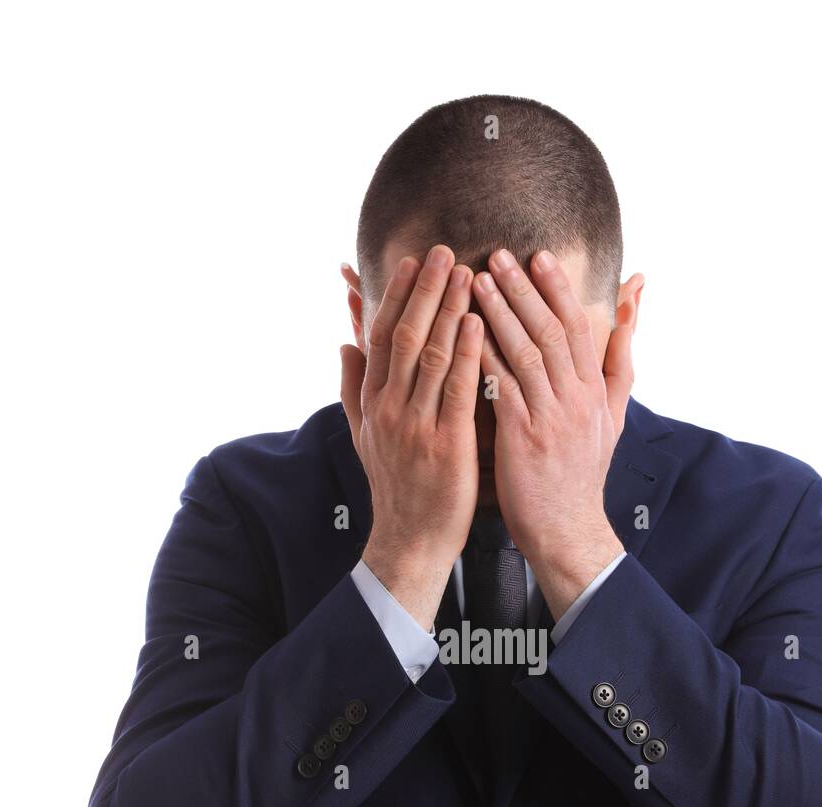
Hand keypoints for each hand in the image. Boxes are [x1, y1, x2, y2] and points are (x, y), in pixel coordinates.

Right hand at [340, 246, 482, 628]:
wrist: (409, 543)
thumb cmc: (396, 490)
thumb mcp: (364, 437)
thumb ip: (352, 389)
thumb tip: (342, 345)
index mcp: (373, 403)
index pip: (381, 337)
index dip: (396, 296)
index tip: (413, 261)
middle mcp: (389, 409)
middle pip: (404, 336)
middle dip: (425, 290)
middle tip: (445, 250)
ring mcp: (415, 426)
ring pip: (429, 356)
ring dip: (449, 310)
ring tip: (468, 272)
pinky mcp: (444, 445)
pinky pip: (454, 390)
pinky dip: (465, 353)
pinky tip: (479, 324)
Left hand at [474, 248, 631, 620]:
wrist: (568, 530)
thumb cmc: (581, 473)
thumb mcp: (613, 415)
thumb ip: (619, 359)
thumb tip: (634, 303)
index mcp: (595, 391)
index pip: (578, 327)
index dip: (557, 289)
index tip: (537, 255)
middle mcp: (577, 399)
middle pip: (552, 331)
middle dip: (525, 290)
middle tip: (497, 255)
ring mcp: (552, 418)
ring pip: (527, 353)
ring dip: (500, 314)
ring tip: (474, 281)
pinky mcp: (524, 439)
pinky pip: (503, 388)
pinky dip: (484, 357)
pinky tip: (464, 334)